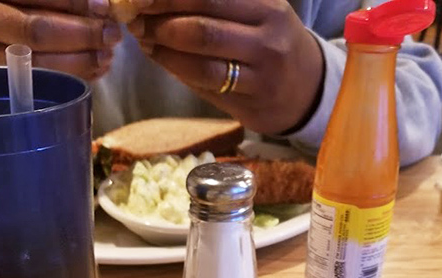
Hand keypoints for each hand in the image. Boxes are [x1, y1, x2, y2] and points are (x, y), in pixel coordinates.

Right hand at [0, 0, 122, 80]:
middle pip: (36, 30)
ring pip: (38, 64)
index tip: (104, 7)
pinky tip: (92, 71)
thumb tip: (98, 6)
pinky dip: (71, 78)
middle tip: (112, 36)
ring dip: (80, 61)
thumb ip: (50, 0)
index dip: (73, 2)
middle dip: (81, 34)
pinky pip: (39, 86)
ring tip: (106, 56)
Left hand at [127, 0, 323, 134]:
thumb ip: (215, 1)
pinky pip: (207, 87)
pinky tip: (162, 60)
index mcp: (266, 4)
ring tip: (144, 40)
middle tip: (134, 18)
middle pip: (202, 26)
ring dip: (164, 51)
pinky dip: (178, 72)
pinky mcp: (253, 103)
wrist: (306, 88)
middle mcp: (268, 36)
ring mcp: (262, 74)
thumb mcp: (254, 8)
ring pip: (202, 62)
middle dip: (160, 22)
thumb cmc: (268, 41)